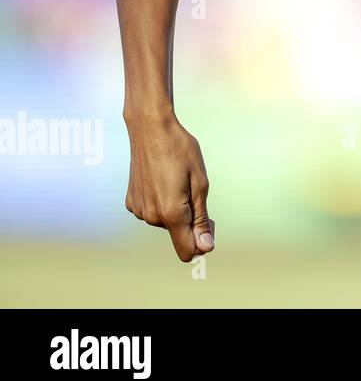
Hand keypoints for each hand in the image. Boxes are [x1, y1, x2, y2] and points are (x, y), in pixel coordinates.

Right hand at [124, 112, 214, 261]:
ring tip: (175, 180)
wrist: (150, 129)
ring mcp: (139, 210)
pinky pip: (153, 211)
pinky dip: (161, 201)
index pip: (186, 250)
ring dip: (175, 208)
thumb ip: (201, 219)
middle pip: (177, 233)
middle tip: (194, 190)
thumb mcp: (200, 183)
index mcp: (171, 213)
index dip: (201, 243)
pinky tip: (161, 180)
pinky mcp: (131, 202)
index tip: (208, 224)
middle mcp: (151, 216)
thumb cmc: (180, 152)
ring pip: (165, 222)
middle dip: (190, 220)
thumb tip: (206, 247)